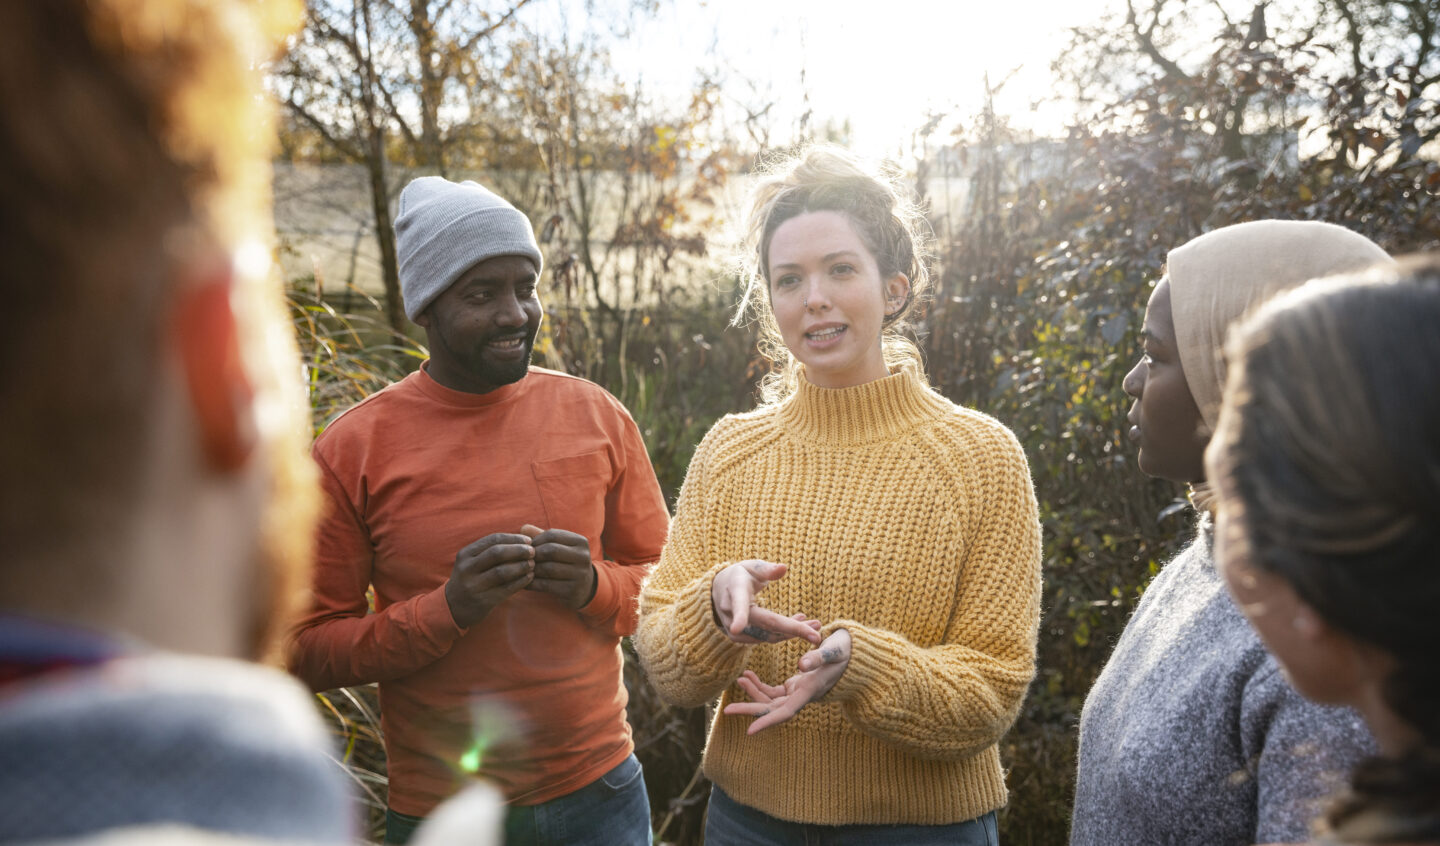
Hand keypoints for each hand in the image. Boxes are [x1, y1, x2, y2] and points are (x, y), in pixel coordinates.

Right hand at [444, 533, 534, 627]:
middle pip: (497, 553)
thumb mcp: (473, 561)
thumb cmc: (471, 578)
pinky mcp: (482, 601)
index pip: (493, 540)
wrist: (453, 607)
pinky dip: (520, 582)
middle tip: (533, 552)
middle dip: (518, 550)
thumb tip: (522, 538)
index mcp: (466, 554)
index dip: (513, 538)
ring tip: (532, 564)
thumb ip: (492, 550)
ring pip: (501, 572)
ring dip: (520, 566)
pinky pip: (505, 589)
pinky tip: (529, 578)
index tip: (529, 540)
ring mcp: (473, 585)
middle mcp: (467, 568)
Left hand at [520, 524, 595, 609]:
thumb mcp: (558, 547)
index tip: (525, 547)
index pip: (553, 535)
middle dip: (533, 554)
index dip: (536, 540)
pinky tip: (525, 583)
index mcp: (581, 542)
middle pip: (551, 550)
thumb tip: (523, 527)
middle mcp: (584, 557)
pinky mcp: (573, 590)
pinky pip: (547, 585)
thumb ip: (542, 536)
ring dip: (532, 569)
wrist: (584, 588)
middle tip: (522, 559)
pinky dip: (532, 583)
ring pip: (548, 568)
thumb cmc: (565, 563)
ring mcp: (580, 574)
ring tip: (522, 570)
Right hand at [710, 559, 821, 645]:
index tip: (737, 627)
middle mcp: (731, 612)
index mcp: (735, 590)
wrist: (719, 590)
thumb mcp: (751, 566)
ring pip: (767, 635)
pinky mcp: (738, 637)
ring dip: (792, 632)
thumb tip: (783, 568)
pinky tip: (799, 626)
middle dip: (791, 630)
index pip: (738, 604)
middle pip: (763, 624)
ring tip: (815, 625)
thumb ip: (767, 569)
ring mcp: (733, 627)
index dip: (739, 616)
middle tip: (816, 635)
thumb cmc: (740, 575)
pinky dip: (783, 634)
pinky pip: (764, 639)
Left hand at [722, 628, 851, 733]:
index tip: (750, 731)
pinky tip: (748, 675)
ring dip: (753, 692)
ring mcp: (797, 692)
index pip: (785, 712)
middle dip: (750, 709)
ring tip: (739, 678)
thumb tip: (800, 665)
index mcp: (809, 690)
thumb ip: (818, 657)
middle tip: (727, 709)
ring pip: (770, 700)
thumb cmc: (846, 651)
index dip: (767, 722)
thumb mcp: (834, 650)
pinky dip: (759, 685)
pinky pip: (773, 691)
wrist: (853, 653)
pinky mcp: (795, 686)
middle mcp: (802, 696)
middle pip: (772, 709)